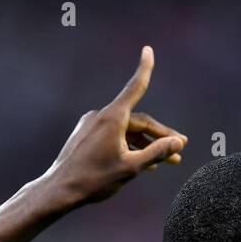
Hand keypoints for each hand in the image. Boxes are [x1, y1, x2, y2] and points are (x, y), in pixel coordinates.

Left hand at [43, 45, 186, 205]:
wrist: (60, 190)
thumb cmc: (95, 180)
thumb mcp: (132, 168)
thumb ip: (157, 153)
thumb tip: (177, 142)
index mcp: (112, 118)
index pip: (135, 88)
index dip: (145, 69)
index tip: (148, 50)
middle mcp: (101, 116)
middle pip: (137, 121)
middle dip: (160, 136)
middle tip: (180, 149)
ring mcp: (91, 125)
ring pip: (126, 130)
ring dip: (145, 144)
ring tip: (164, 162)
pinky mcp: (85, 136)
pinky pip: (113, 136)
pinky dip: (129, 145)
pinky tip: (141, 161)